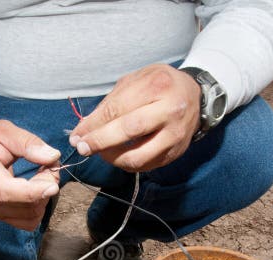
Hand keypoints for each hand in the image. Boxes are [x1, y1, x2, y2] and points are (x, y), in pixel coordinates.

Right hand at [0, 121, 60, 230]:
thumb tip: (53, 157)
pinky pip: (28, 222)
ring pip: (30, 216)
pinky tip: (37, 189)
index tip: (53, 184)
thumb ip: (28, 142)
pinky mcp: (2, 216)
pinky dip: (40, 207)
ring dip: (45, 197)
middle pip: (23, 206)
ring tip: (43, 175)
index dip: (32, 192)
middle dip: (45, 188)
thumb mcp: (4, 130)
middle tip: (50, 165)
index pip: (5, 191)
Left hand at [69, 64, 201, 171]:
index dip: (93, 125)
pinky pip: (146, 166)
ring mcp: (175, 134)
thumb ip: (111, 103)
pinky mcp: (176, 152)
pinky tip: (117, 155)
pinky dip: (127, 163)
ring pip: (138, 156)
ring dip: (112, 158)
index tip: (76, 135)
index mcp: (157, 86)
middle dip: (100, 142)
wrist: (196, 95)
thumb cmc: (159, 85)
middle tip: (83, 147)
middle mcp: (170, 110)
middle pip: (129, 131)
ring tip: (100, 153)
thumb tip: (84, 129)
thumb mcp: (136, 80)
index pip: (118, 109)